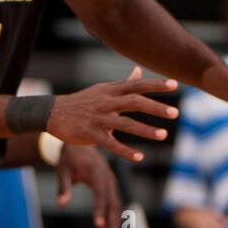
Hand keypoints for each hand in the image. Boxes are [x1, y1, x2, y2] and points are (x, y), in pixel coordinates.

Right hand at [46, 66, 178, 162]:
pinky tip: (139, 157)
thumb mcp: (103, 89)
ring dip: (145, 130)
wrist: (51, 113)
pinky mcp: (90, 134)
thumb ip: (124, 83)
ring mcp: (98, 118)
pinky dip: (125, 151)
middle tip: (176, 113)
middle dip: (155, 107)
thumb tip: (139, 70)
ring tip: (163, 135)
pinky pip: (110, 143)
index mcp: (111, 91)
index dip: (155, 84)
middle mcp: (106, 102)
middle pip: (134, 102)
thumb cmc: (83, 101)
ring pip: (124, 123)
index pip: (136, 85)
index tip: (175, 85)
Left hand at [55, 144, 121, 227]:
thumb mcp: (62, 170)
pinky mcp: (111, 189)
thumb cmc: (70, 158)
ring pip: (115, 208)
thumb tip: (61, 204)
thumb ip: (63, 187)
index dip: (100, 210)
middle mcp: (109, 180)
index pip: (101, 195)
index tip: (98, 225)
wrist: (81, 144)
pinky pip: (114, 206)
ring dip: (113, 226)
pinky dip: (112, 220)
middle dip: (110, 225)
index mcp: (98, 173)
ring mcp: (112, 185)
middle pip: (112, 205)